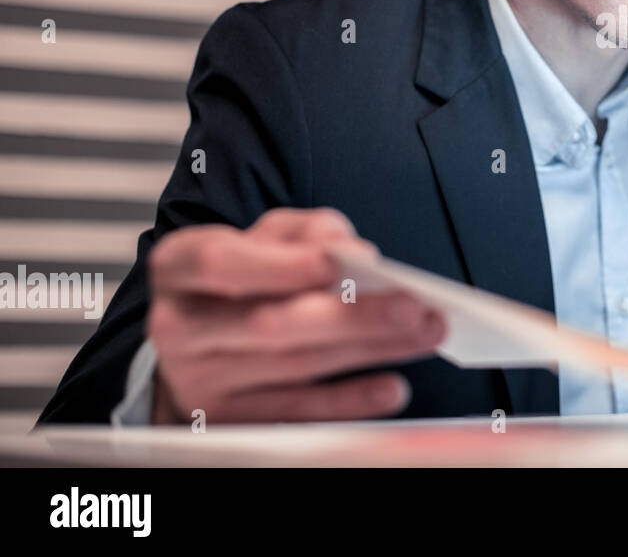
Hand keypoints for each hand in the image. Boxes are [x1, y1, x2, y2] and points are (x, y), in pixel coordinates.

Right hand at [146, 207, 445, 423]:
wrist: (193, 336)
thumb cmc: (237, 275)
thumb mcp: (261, 235)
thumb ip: (304, 231)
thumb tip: (343, 244)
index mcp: (181, 266)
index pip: (220, 263)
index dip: (279, 265)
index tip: (334, 261)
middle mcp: (181, 327)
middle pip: (270, 324)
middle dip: (350, 316)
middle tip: (411, 305)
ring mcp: (201, 379)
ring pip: (296, 366)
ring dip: (370, 350)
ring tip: (424, 332)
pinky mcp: (231, 418)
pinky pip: (298, 413)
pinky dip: (349, 401)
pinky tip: (391, 387)